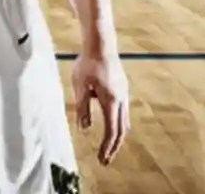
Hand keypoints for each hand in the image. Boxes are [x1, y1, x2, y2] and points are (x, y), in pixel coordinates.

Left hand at [71, 51, 130, 165]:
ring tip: (109, 146)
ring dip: (117, 136)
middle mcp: (121, 99)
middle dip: (114, 147)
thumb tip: (84, 129)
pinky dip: (118, 123)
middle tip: (105, 160)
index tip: (102, 159)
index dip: (107, 147)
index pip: (112, 131)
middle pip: (121, 130)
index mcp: (111, 101)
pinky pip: (123, 111)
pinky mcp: (122, 88)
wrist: (101, 44)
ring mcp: (124, 93)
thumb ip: (82, 108)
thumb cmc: (88, 63)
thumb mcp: (80, 86)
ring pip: (124, 121)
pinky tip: (110, 124)